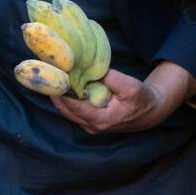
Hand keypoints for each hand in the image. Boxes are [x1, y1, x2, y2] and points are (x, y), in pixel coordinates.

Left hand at [53, 62, 195, 135]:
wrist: (149, 113)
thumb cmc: (141, 100)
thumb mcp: (131, 87)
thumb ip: (112, 78)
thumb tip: (93, 69)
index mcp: (100, 119)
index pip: (73, 105)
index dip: (61, 91)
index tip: (52, 74)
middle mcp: (91, 125)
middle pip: (65, 109)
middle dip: (55, 92)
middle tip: (46, 72)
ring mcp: (89, 125)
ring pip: (67, 110)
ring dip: (59, 95)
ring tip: (51, 75)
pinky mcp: (90, 121)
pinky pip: (73, 109)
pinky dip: (66, 97)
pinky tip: (63, 83)